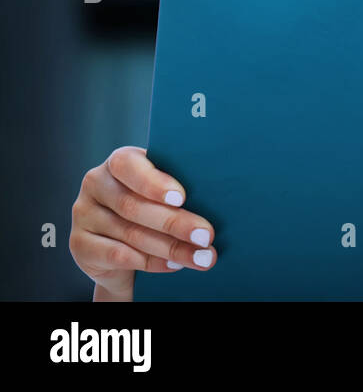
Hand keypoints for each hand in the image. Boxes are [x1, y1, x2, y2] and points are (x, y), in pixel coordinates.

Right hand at [70, 146, 216, 301]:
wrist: (121, 245)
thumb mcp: (162, 189)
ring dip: (171, 248)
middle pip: (135, 206)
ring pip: (130, 234)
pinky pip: (118, 255)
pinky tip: (173, 265)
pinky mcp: (79, 245)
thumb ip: (176, 185)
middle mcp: (95, 183)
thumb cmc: (153, 204)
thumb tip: (220, 193)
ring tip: (200, 256)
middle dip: (175, 223)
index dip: (154, 183)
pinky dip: (150, 262)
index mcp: (118, 161)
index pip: (129, 166)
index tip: (182, 197)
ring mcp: (83, 214)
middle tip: (206, 235)